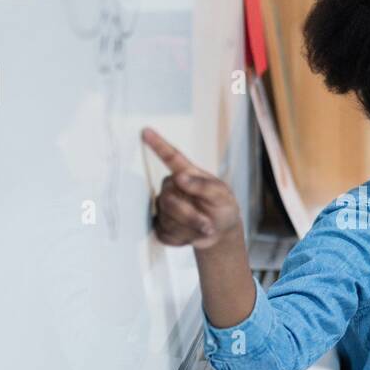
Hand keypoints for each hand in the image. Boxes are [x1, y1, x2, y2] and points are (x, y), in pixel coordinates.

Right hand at [142, 128, 241, 249]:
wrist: (220, 232)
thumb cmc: (222, 208)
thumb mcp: (223, 196)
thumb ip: (205, 186)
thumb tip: (181, 177)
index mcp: (186, 174)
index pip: (171, 158)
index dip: (158, 145)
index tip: (146, 131)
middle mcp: (171, 188)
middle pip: (169, 201)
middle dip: (191, 216)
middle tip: (208, 224)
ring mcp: (164, 207)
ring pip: (168, 221)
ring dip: (191, 229)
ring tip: (205, 227)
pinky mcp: (161, 226)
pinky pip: (167, 234)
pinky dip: (185, 238)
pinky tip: (193, 234)